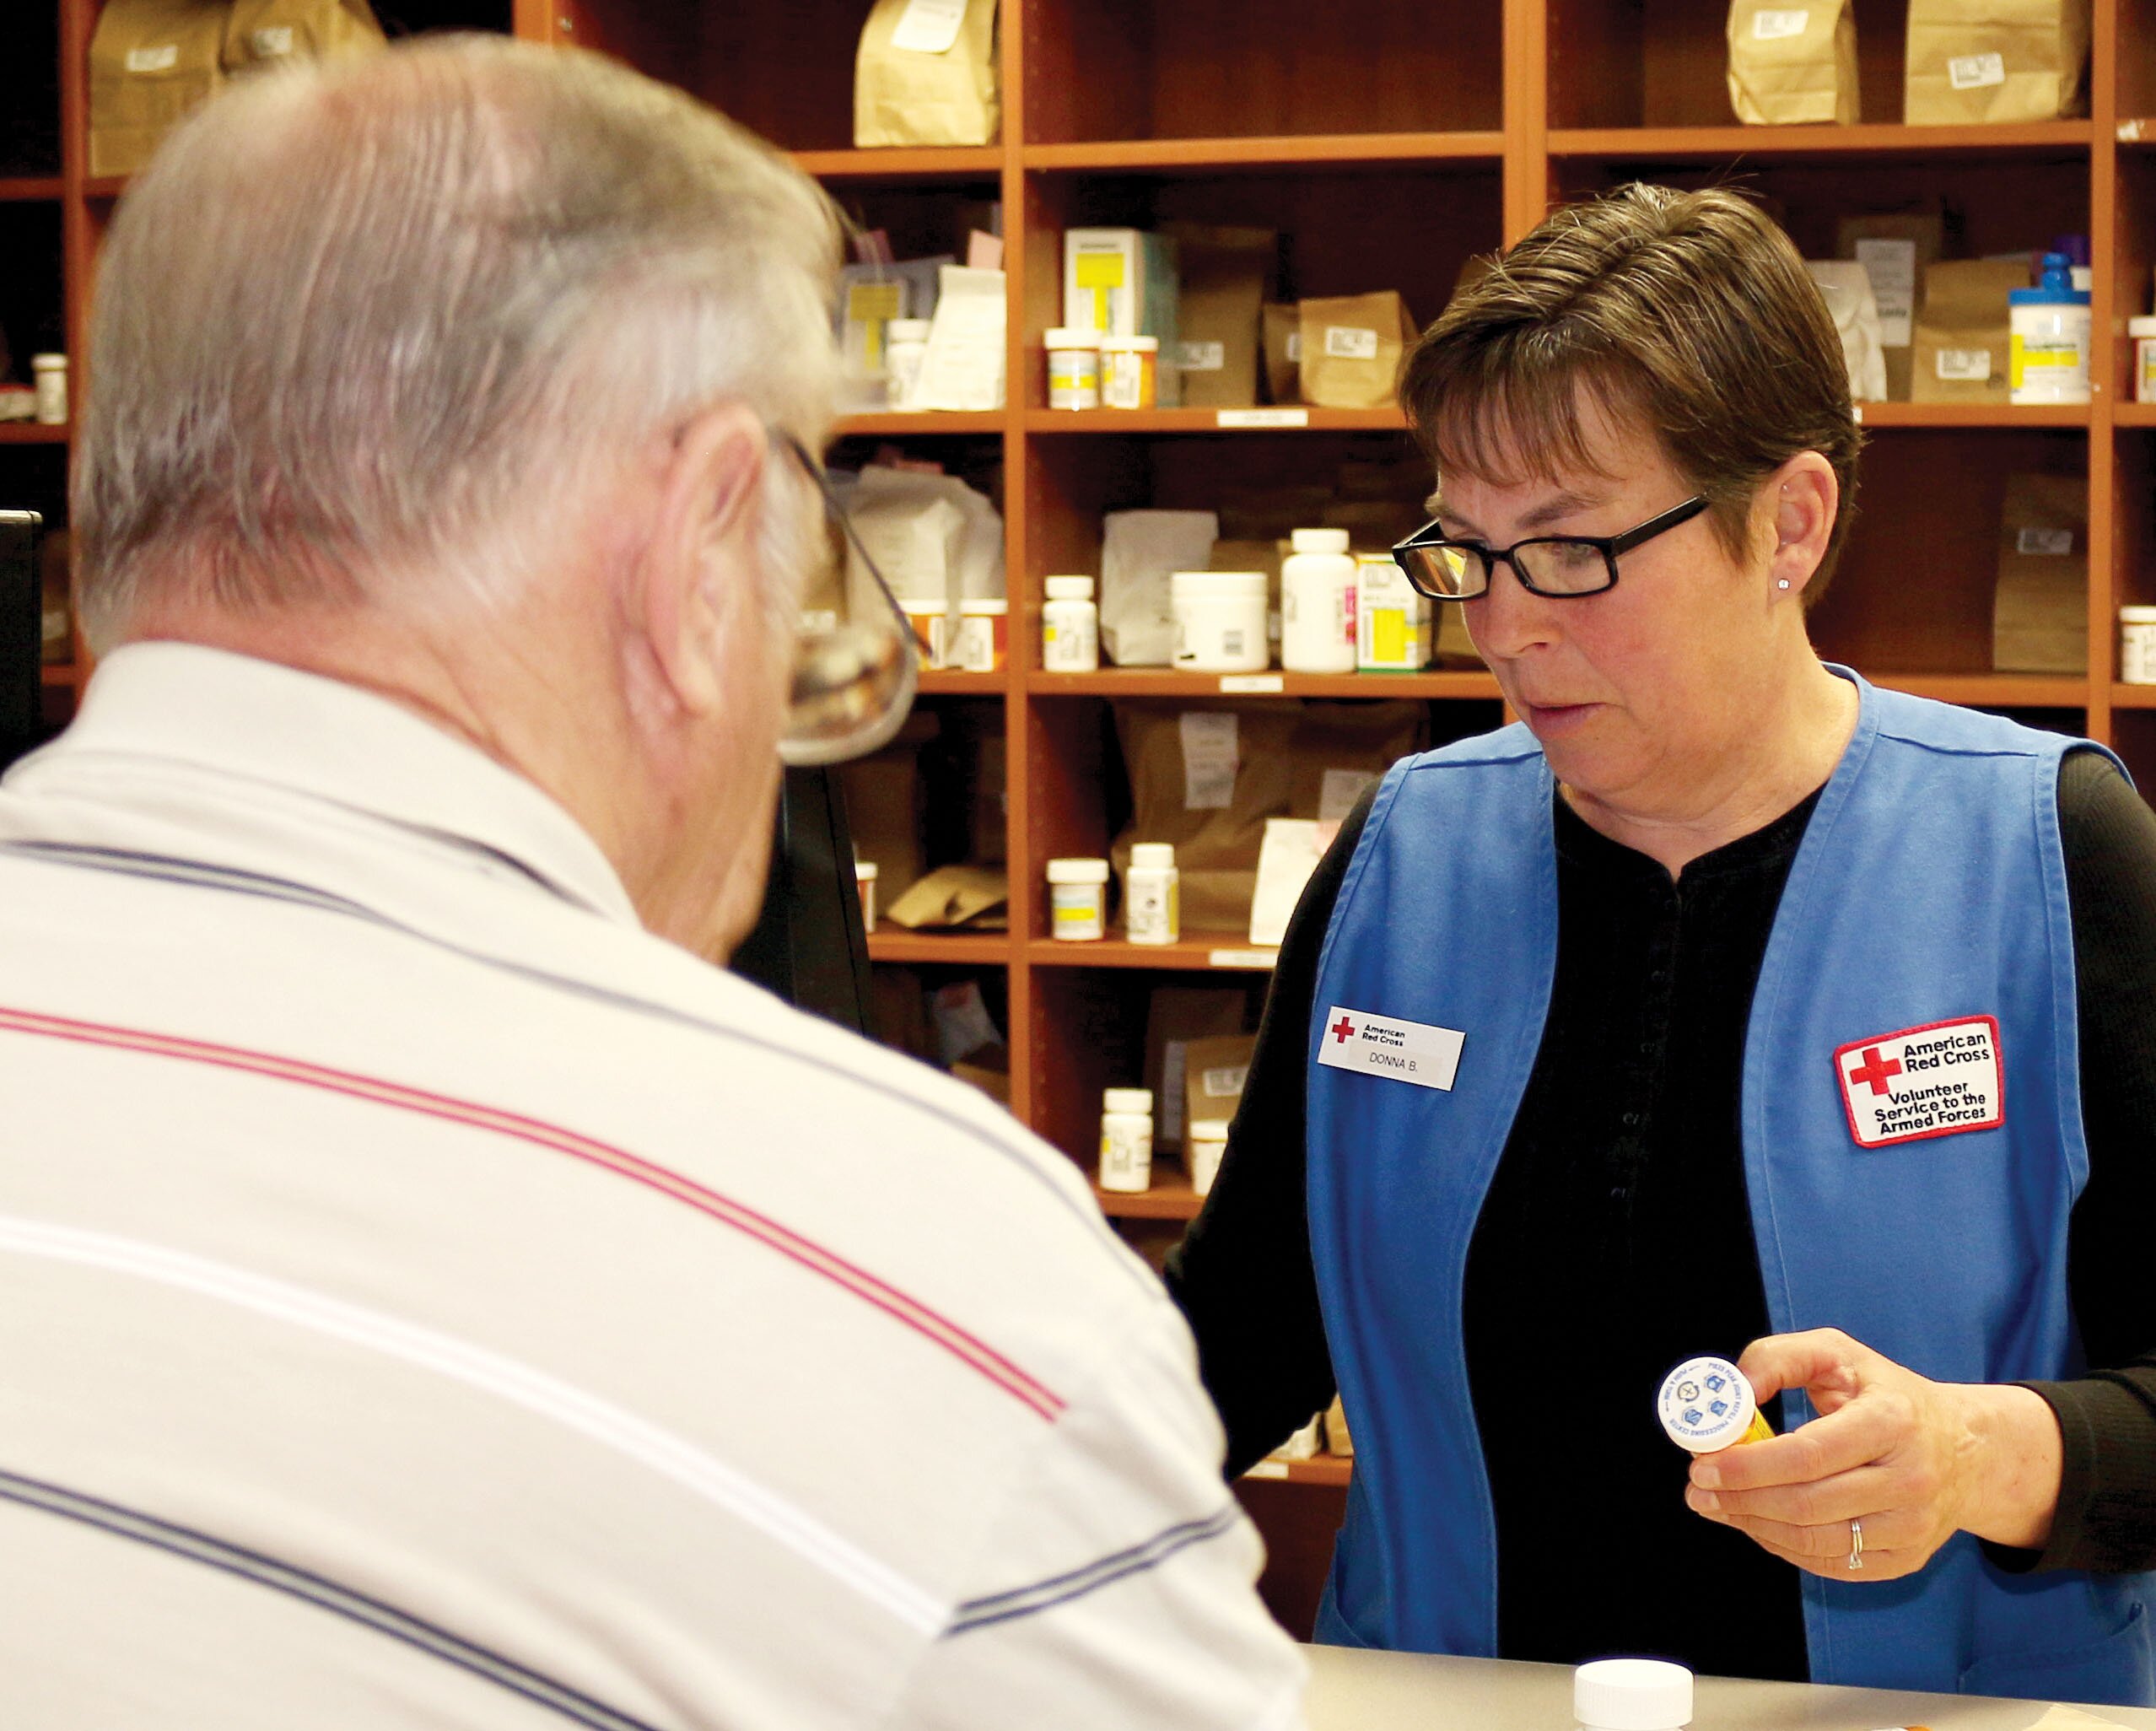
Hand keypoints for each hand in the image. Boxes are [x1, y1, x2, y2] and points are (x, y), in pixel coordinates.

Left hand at [1682, 1328, 2062, 1581]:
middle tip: (1698, 1489)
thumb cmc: (1885, 1394)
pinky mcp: (1907, 1558)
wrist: (1963, 1448)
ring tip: (1718, 1506)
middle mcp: (1911, 1479)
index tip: (1703, 1464)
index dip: (1749, 1465)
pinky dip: (1785, 1548)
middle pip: (1808, 1505)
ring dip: (1755, 1527)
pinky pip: (1834, 1565)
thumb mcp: (1836, 1354)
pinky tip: (1758, 1525)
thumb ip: (1778, 1358)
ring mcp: (1913, 1526)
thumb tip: (1733, 1389)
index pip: (1809, 1454)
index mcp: (1892, 1421)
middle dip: (1741, 1500)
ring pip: (1817, 1542)